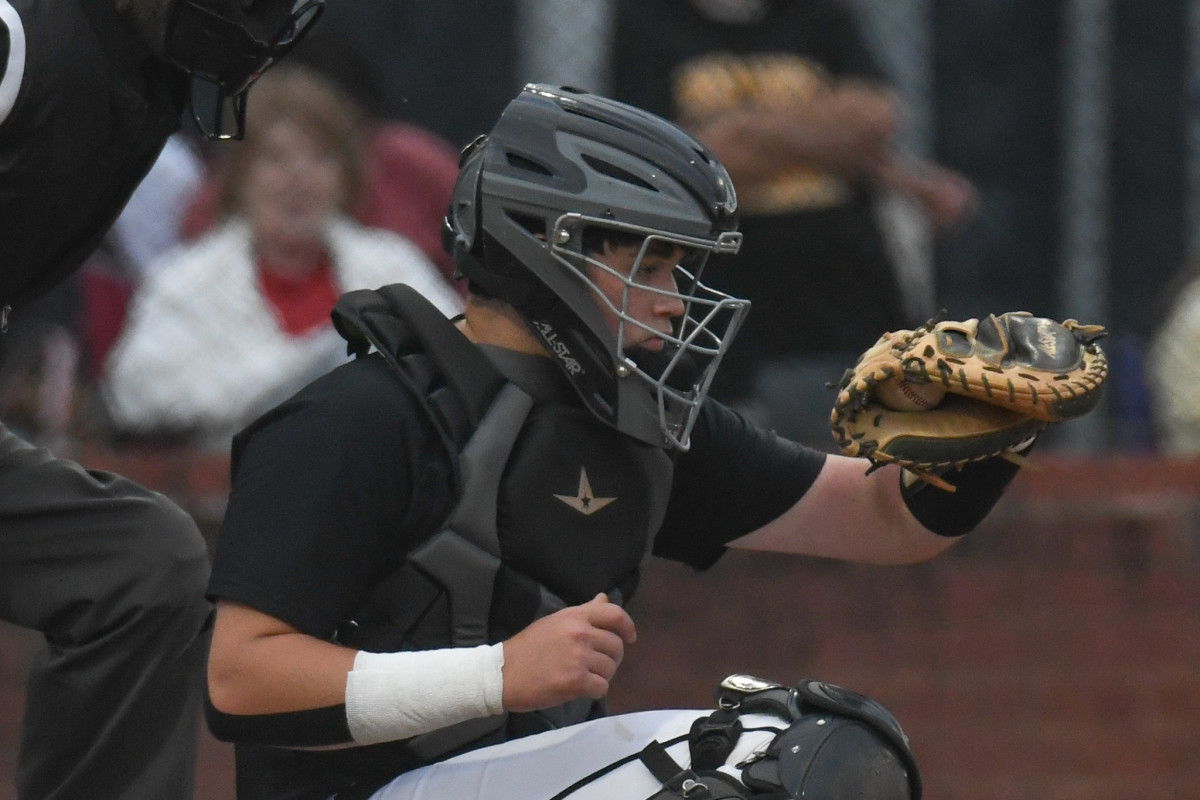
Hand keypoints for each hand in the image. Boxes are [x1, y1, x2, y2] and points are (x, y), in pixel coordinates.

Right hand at [501, 593, 636, 711]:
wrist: (502, 674)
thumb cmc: (527, 647)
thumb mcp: (555, 622)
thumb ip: (583, 611)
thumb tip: (604, 598)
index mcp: (575, 617)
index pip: (615, 615)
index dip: (628, 627)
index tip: (630, 638)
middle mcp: (580, 633)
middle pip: (617, 646)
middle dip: (612, 658)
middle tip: (597, 664)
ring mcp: (579, 657)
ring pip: (611, 668)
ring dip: (602, 676)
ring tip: (585, 676)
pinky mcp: (576, 681)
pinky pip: (602, 687)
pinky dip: (595, 691)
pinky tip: (581, 688)